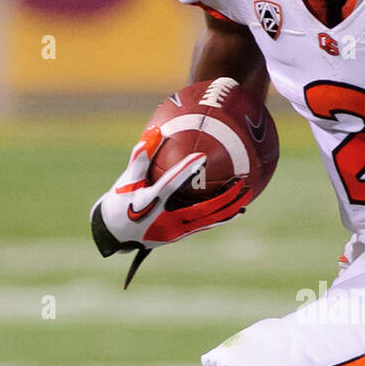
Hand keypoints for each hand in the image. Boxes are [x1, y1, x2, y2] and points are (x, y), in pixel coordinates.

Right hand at [90, 130, 249, 285]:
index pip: (170, 185)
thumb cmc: (121, 201)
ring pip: (208, 219)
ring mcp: (176, 230)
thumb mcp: (126, 179)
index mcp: (150, 202)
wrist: (117, 234)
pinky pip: (206, 224)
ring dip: (229, 207)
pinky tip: (239, 208)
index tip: (201, 156)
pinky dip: (222, 216)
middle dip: (222, 196)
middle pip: (200, 209)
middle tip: (240, 181)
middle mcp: (166, 219)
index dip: (185, 171)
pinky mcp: (181, 234)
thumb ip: (140, 157)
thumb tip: (154, 131)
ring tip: (247, 193)